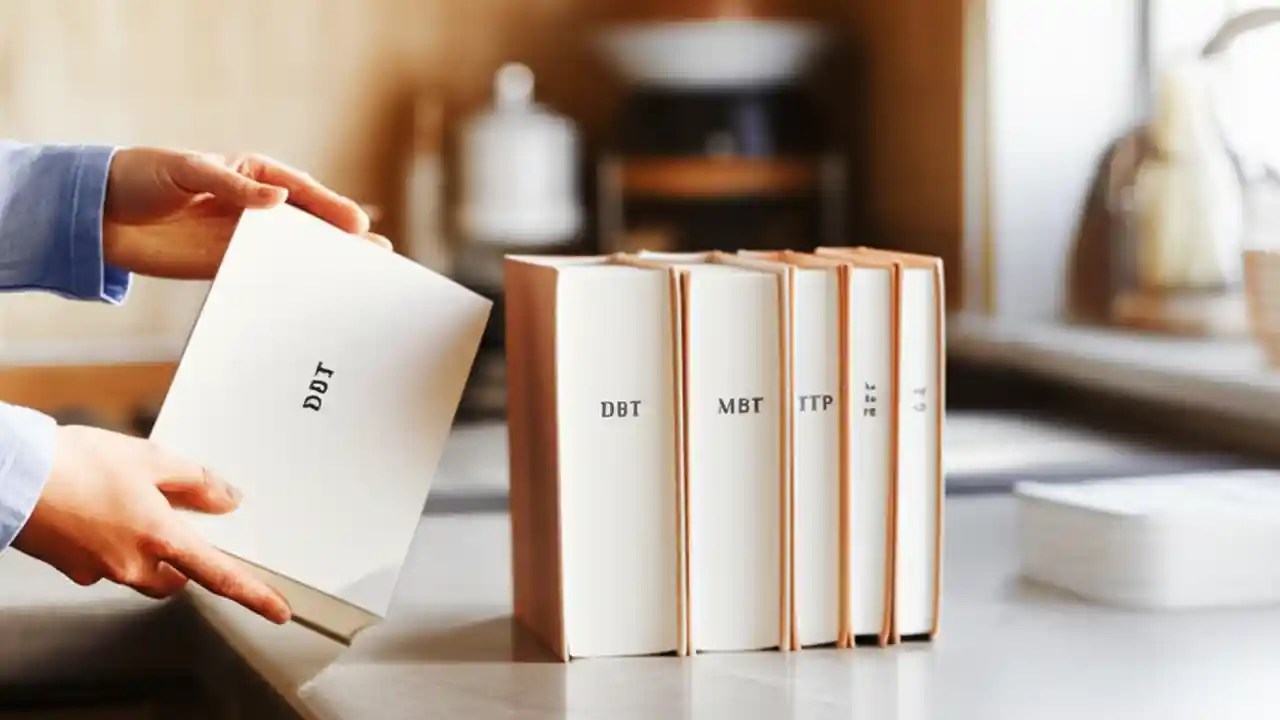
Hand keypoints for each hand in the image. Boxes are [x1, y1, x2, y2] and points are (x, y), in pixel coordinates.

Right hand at [13, 425, 290, 623]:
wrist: (11, 475)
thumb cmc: (74, 465)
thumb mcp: (151, 458)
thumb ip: (197, 481)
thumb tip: (227, 498)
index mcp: (159, 538)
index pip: (220, 576)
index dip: (254, 595)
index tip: (278, 610)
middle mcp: (132, 564)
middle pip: (178, 577)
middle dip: (185, 559)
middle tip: (181, 522)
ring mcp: (100, 570)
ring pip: (142, 571)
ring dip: (149, 549)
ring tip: (133, 504)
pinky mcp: (74, 567)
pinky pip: (109, 561)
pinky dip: (114, 542)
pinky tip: (103, 511)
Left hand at [103, 148, 389, 278]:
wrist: (98, 215)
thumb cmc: (141, 177)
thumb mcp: (185, 171)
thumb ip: (231, 188)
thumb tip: (278, 200)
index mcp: (252, 174)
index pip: (301, 191)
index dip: (330, 207)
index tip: (357, 223)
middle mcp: (255, 207)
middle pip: (308, 224)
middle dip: (342, 238)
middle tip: (379, 254)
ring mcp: (244, 238)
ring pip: (295, 252)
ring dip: (324, 265)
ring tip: (358, 279)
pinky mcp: (227, 265)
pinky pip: (266, 275)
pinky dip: (290, 284)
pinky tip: (313, 295)